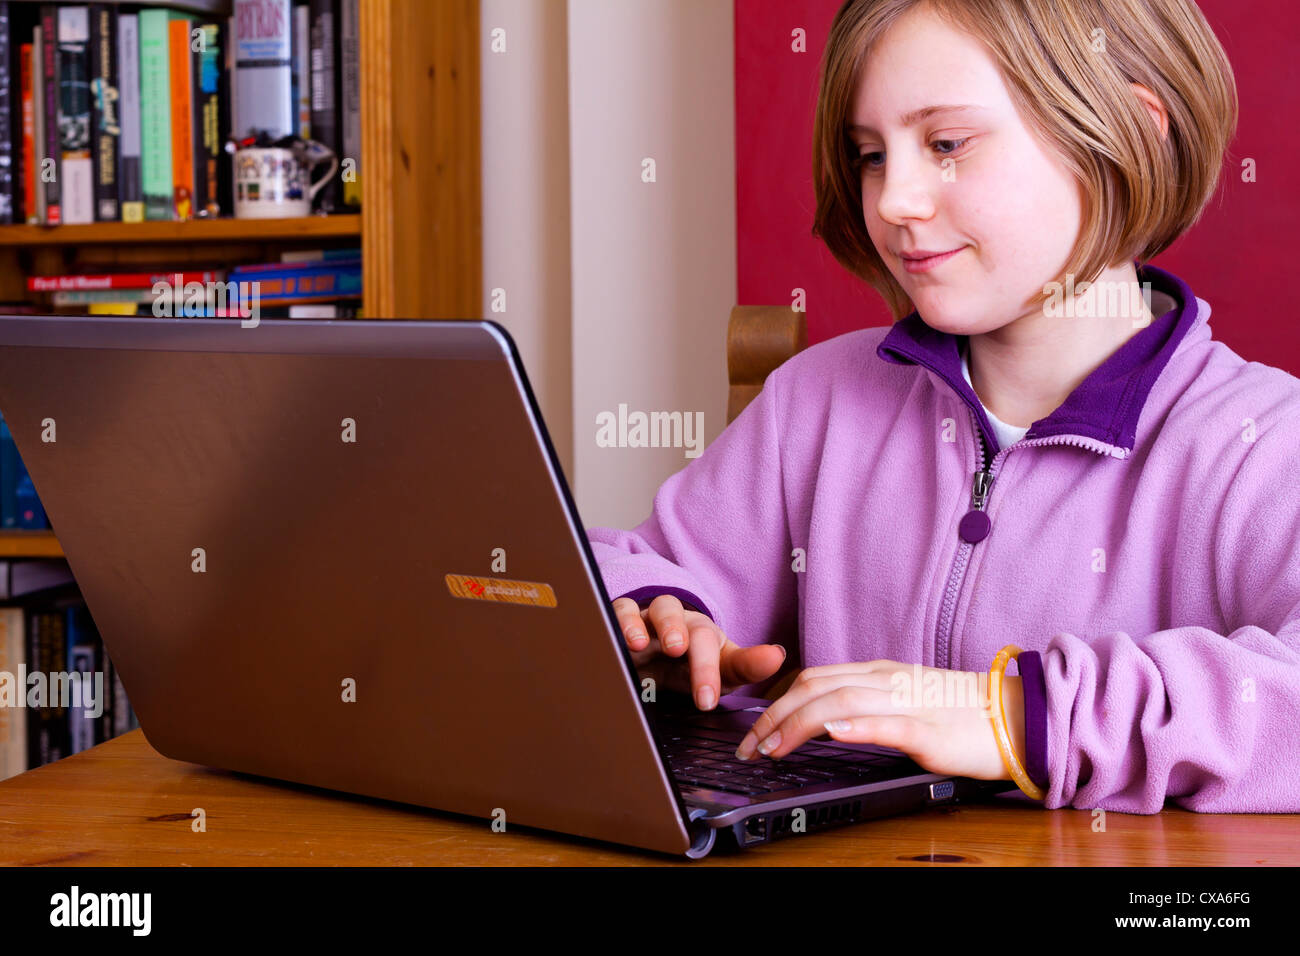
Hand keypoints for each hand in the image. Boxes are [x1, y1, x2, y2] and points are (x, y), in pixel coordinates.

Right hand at [611, 595, 787, 710]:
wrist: (653, 660)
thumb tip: (778, 656)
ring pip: (651, 607)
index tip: (705, 700)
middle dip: (678, 630)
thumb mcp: (718, 671)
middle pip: (679, 615)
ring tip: (641, 642)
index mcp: (702, 631)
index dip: (708, 669)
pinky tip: (622, 640)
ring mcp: (649, 618)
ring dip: (646, 621)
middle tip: (677, 650)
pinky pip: (620, 609)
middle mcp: (677, 620)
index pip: (708, 642)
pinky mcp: (622, 620)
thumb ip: (746, 667)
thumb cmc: (689, 665)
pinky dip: (621, 620)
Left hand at [734, 660, 1024, 780]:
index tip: (754, 728)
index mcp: (880, 674)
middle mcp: (887, 680)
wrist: (1017, 718)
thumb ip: (867, 705)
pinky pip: (887, 722)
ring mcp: (908, 702)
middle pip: (814, 688)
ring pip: (839, 702)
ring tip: (771, 747)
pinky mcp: (930, 729)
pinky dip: (855, 725)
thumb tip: (825, 720)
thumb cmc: (962, 716)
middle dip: (773, 717)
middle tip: (749, 746)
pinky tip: (831, 732)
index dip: (776, 701)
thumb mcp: (904, 702)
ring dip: (797, 725)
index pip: (814, 678)